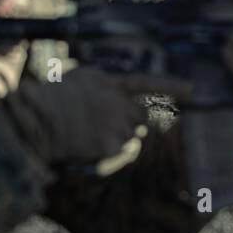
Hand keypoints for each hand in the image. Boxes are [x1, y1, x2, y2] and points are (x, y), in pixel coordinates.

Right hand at [3, 67, 189, 166]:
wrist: (38, 118)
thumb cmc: (52, 99)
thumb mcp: (79, 79)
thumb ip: (103, 86)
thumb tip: (115, 95)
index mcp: (111, 84)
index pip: (148, 83)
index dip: (172, 86)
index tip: (193, 89)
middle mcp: (120, 103)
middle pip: (140, 117)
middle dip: (128, 123)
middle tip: (104, 125)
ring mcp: (118, 125)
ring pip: (129, 138)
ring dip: (115, 139)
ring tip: (89, 134)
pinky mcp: (113, 146)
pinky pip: (116, 153)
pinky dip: (104, 154)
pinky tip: (87, 146)